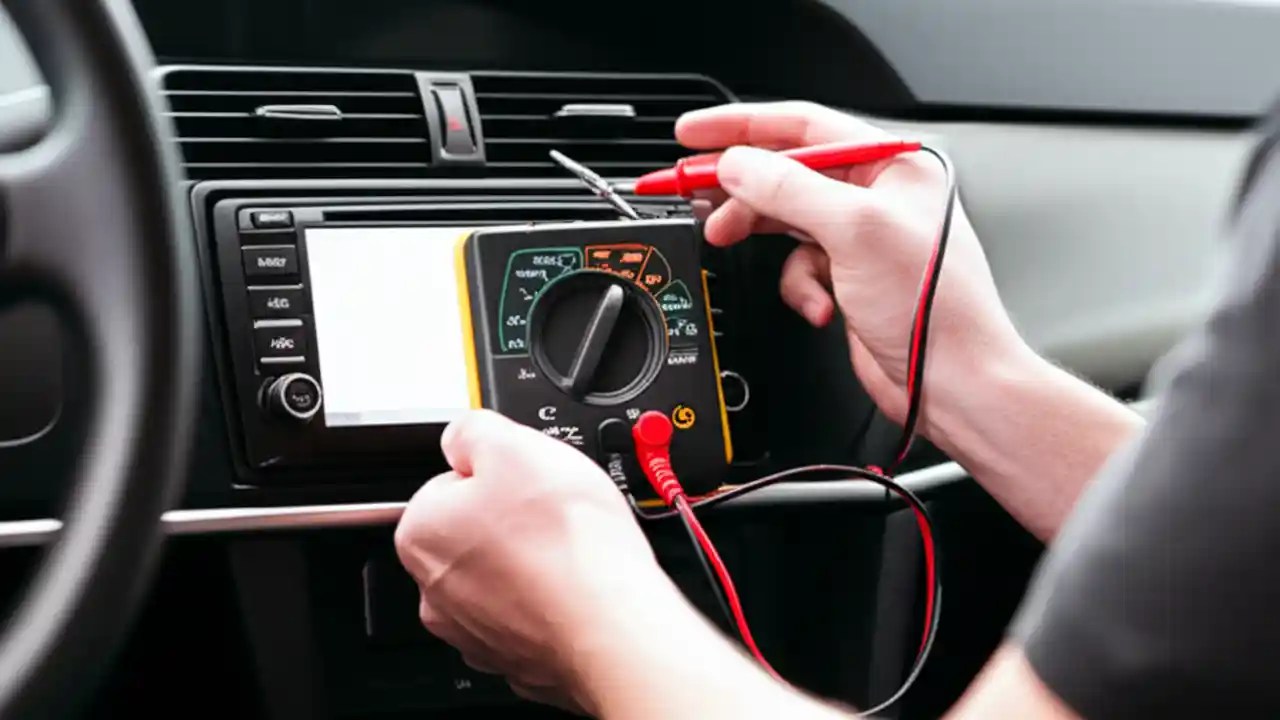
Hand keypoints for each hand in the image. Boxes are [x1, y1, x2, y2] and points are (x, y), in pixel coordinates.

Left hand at [393, 410, 676, 713]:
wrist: (612, 624)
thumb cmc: (567, 544)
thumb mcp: (514, 444)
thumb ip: (473, 431)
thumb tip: (462, 437)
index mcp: (421, 533)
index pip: (453, 482)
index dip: (499, 473)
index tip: (528, 480)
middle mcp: (434, 590)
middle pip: (475, 530)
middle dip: (513, 518)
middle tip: (554, 514)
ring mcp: (472, 630)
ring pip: (502, 573)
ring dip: (531, 560)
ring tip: (569, 550)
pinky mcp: (512, 655)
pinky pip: (528, 612)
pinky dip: (548, 599)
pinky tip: (573, 586)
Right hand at [678, 102, 1029, 433]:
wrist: (953, 380)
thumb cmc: (935, 307)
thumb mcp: (855, 231)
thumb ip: (789, 189)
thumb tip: (737, 164)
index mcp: (891, 163)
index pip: (802, 127)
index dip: (741, 126)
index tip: (693, 134)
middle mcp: (877, 194)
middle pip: (784, 172)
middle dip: (737, 186)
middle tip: (688, 188)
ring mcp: (861, 238)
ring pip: (784, 219)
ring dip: (758, 234)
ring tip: (725, 236)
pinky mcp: (849, 277)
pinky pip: (799, 266)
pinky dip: (798, 285)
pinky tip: (817, 303)